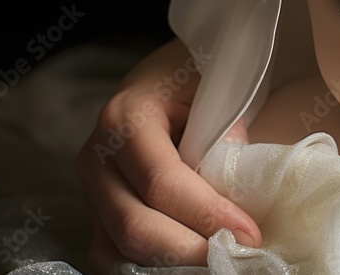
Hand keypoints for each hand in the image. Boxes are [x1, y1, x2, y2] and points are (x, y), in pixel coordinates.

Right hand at [75, 38, 261, 273]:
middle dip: (189, 250)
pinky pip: (111, 255)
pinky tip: (187, 264)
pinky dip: (149, 266)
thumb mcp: (214, 95)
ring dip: (170, 263)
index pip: (161, 181)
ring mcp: (90, 191)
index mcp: (125, 119)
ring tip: (216, 262)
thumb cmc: (193, 86)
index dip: (205, 213)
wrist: (162, 83)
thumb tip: (238, 193)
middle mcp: (96, 158)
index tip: (249, 233)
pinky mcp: (95, 215)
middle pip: (134, 225)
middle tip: (235, 256)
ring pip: (119, 248)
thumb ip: (225, 139)